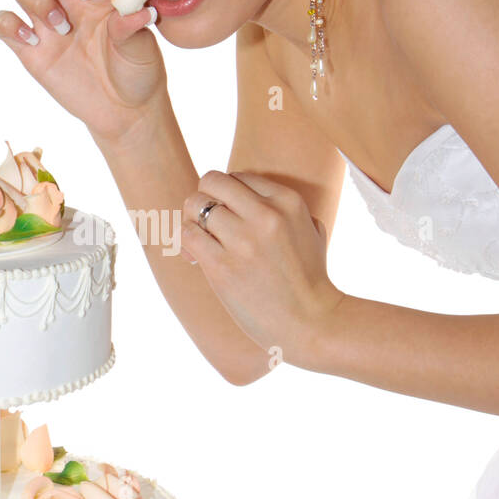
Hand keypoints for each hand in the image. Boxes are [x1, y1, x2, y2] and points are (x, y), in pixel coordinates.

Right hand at [0, 0, 167, 146]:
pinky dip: (9, 25)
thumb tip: (137, 8)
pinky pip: (2, 22)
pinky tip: (33, 41)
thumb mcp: (142, 49)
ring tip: (62, 27)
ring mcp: (46, 21)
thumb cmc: (136, 71)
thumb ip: (133, 26)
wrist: (122, 110)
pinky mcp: (29, 48)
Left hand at [180, 170, 345, 368]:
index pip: (237, 176)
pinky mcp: (222, 266)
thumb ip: (286, 209)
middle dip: (204, 198)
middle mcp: (265, 214)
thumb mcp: (311, 231)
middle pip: (212, 181)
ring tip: (201, 242)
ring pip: (195, 205)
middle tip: (207, 223)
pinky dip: (186, 242)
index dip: (226, 194)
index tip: (228, 217)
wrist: (312, 323)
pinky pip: (188, 234)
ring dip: (192, 222)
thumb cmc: (310, 280)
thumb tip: (253, 198)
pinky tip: (195, 258)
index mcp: (287, 201)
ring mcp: (243, 240)